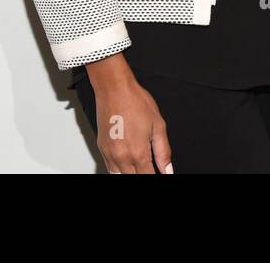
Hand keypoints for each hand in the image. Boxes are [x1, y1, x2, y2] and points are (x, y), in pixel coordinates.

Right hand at [85, 54, 172, 173]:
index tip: (160, 174)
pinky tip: (127, 165)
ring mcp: (109, 154)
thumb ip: (163, 152)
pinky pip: (109, 169)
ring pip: (119, 177)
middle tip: (150, 168)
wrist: (114, 88)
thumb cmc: (135, 101)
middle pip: (133, 179)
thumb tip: (168, 170)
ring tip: (139, 167)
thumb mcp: (158, 125)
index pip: (148, 178)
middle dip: (143, 175)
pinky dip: (119, 170)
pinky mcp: (101, 149)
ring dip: (130, 174)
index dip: (156, 178)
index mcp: (138, 153)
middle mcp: (121, 157)